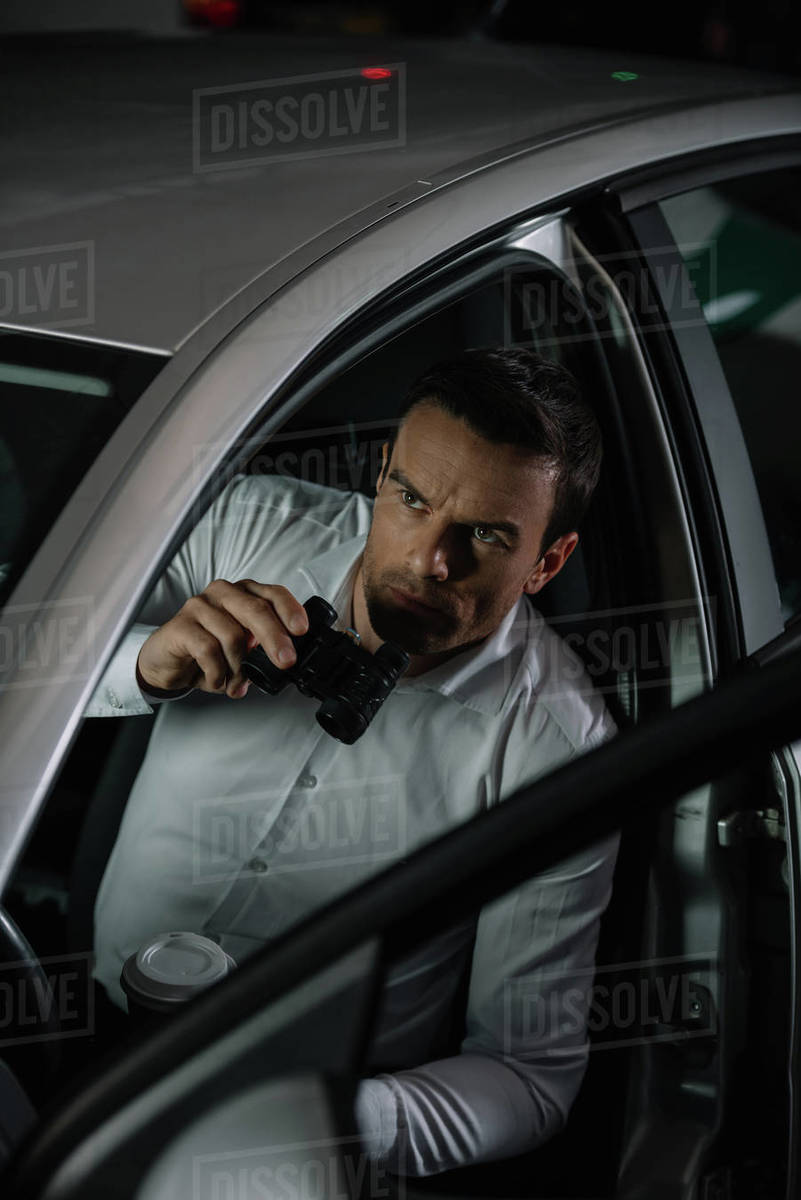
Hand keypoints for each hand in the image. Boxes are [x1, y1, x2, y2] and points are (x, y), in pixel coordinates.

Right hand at [136, 580, 308, 698]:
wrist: (166, 661)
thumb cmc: (208, 651)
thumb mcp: (242, 649)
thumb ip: (263, 648)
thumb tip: (285, 660)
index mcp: (244, 594)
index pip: (273, 594)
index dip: (290, 611)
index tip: (301, 631)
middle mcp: (223, 593)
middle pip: (256, 610)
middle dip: (274, 638)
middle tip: (285, 661)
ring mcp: (200, 606)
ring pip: (233, 636)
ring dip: (239, 668)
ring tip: (235, 682)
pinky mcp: (181, 625)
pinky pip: (208, 650)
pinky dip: (218, 672)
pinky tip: (217, 681)